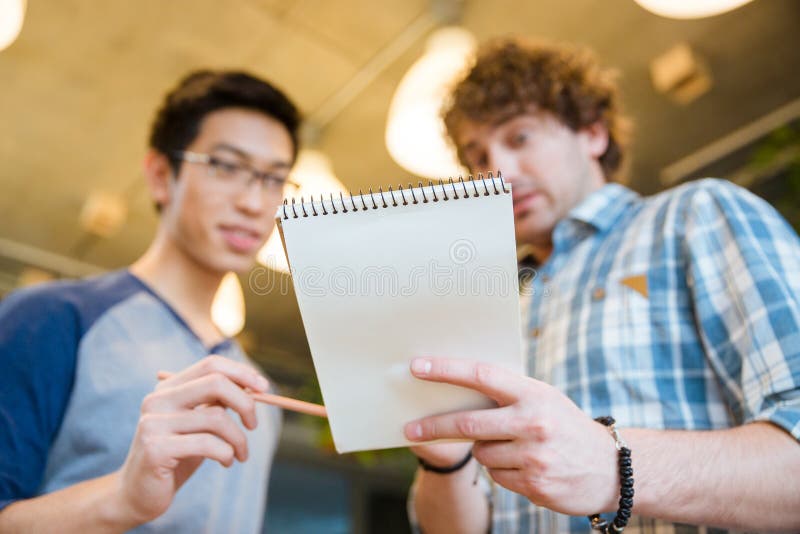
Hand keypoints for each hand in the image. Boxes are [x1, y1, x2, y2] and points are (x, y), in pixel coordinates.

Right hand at [112, 355, 268, 524]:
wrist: (137, 494)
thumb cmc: (176, 457)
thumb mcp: (199, 425)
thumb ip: (217, 403)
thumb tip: (255, 387)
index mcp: (168, 389)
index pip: (211, 365)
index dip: (241, 373)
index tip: (263, 388)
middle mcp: (157, 400)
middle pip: (215, 382)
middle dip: (245, 402)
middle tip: (253, 424)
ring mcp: (153, 423)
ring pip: (217, 418)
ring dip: (238, 439)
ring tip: (240, 454)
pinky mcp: (155, 448)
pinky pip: (208, 444)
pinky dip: (226, 453)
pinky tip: (226, 462)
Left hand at [404, 357, 618, 514]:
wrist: (611, 468)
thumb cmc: (566, 425)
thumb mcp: (544, 399)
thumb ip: (508, 394)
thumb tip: (456, 386)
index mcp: (533, 394)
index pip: (481, 375)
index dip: (446, 370)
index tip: (417, 366)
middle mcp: (533, 423)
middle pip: (468, 424)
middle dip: (434, 426)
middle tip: (409, 428)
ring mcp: (533, 457)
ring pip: (481, 453)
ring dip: (485, 450)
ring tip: (513, 446)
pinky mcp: (534, 485)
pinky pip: (496, 475)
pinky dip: (502, 470)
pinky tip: (525, 465)